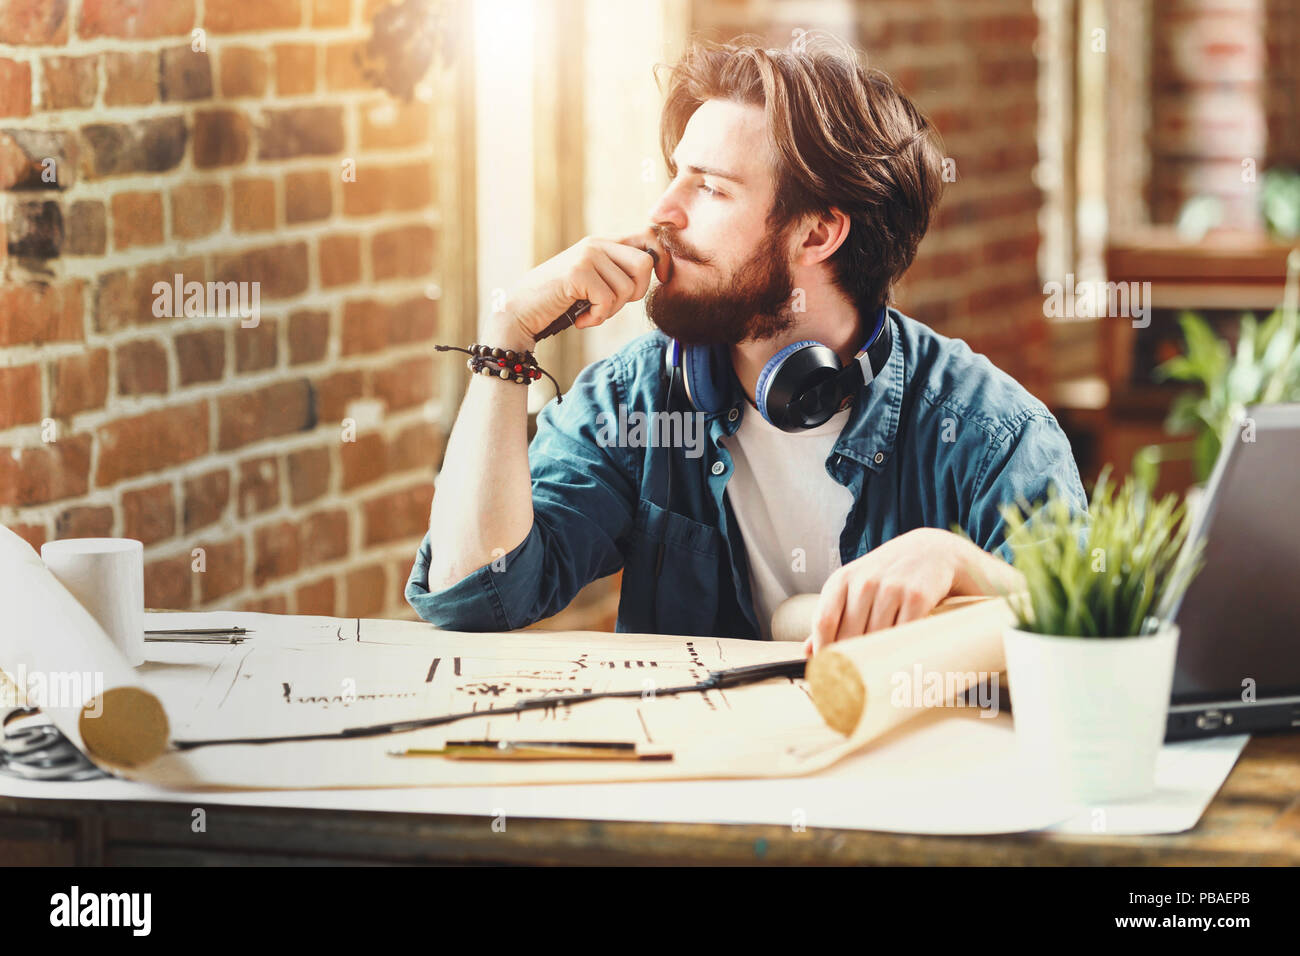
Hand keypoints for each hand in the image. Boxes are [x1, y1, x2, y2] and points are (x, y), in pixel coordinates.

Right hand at [500, 230, 669, 340]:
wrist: (521, 312)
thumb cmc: (560, 303)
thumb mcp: (594, 282)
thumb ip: (619, 273)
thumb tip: (657, 270)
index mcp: (603, 243)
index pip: (648, 237)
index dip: (663, 258)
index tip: (664, 278)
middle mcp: (596, 244)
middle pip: (644, 264)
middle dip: (636, 293)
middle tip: (611, 305)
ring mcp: (587, 256)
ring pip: (627, 289)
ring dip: (611, 311)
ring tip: (589, 312)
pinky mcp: (578, 272)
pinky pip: (608, 301)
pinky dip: (597, 318)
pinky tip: (581, 318)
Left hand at [802, 528, 1012, 655]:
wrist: (931, 551)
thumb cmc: (887, 574)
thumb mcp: (854, 585)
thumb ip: (832, 614)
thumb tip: (807, 650)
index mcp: (842, 580)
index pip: (824, 622)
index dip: (823, 652)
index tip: (826, 672)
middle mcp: (864, 582)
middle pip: (850, 634)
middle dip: (850, 661)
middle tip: (853, 681)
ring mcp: (891, 588)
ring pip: (876, 637)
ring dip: (876, 659)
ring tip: (876, 674)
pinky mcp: (917, 597)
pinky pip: (903, 633)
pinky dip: (900, 650)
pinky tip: (898, 659)